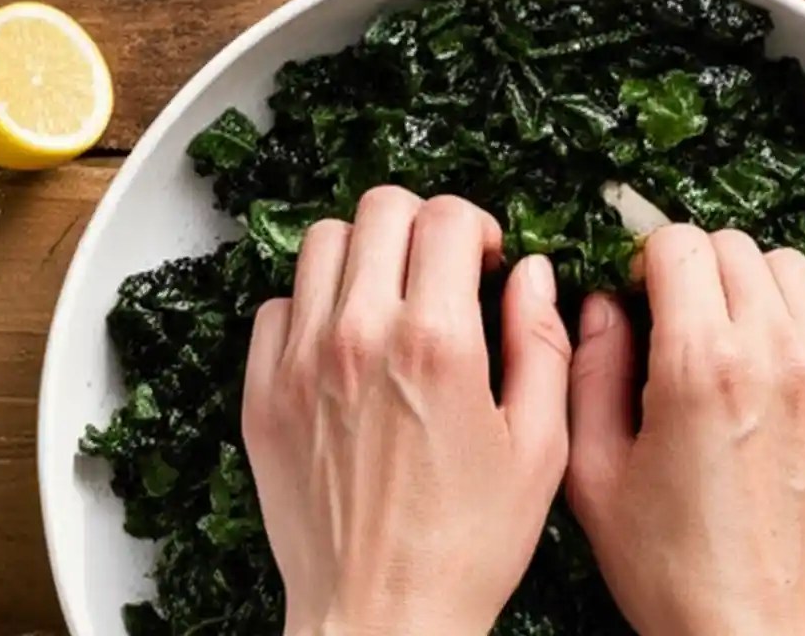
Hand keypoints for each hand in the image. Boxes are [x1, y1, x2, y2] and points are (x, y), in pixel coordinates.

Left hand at [242, 187, 571, 635]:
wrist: (383, 618)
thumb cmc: (469, 543)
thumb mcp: (541, 446)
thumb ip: (542, 343)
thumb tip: (533, 273)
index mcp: (437, 342)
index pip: (446, 217)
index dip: (478, 226)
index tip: (487, 262)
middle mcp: (359, 336)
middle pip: (379, 210)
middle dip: (423, 225)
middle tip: (442, 270)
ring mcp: (300, 363)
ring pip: (321, 243)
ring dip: (365, 254)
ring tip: (392, 298)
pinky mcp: (262, 395)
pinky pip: (277, 306)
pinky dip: (314, 305)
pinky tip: (344, 344)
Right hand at [566, 225, 804, 635]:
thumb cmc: (670, 571)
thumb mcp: (594, 473)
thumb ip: (587, 371)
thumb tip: (599, 304)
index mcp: (698, 364)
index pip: (676, 242)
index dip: (644, 258)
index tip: (637, 292)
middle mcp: (774, 354)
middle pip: (733, 246)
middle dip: (693, 266)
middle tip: (674, 315)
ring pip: (791, 269)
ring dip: (751, 284)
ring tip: (729, 334)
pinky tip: (783, 359)